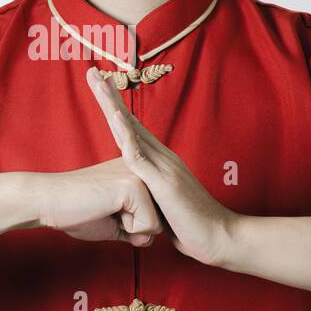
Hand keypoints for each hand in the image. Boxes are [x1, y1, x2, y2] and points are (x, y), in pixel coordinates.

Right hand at [31, 157, 162, 245]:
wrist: (50, 202)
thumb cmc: (77, 212)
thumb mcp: (114, 223)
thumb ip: (135, 231)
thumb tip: (149, 240)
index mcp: (137, 174)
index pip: (156, 215)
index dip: (132, 225)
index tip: (106, 210)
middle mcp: (142, 171)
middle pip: (160, 221)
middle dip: (133, 228)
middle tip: (105, 211)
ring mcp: (140, 176)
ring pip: (157, 225)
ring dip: (130, 228)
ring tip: (106, 209)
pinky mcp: (134, 187)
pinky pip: (148, 226)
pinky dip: (127, 228)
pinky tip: (106, 209)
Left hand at [86, 66, 236, 266]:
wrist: (219, 238)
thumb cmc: (191, 225)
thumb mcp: (163, 204)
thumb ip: (148, 194)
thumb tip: (133, 196)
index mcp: (160, 160)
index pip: (132, 127)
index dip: (115, 106)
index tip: (99, 86)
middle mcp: (162, 156)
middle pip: (129, 120)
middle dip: (110, 96)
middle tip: (91, 72)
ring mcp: (164, 166)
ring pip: (133, 131)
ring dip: (114, 107)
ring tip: (99, 84)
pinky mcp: (164, 182)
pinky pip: (141, 157)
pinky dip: (127, 136)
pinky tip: (116, 120)